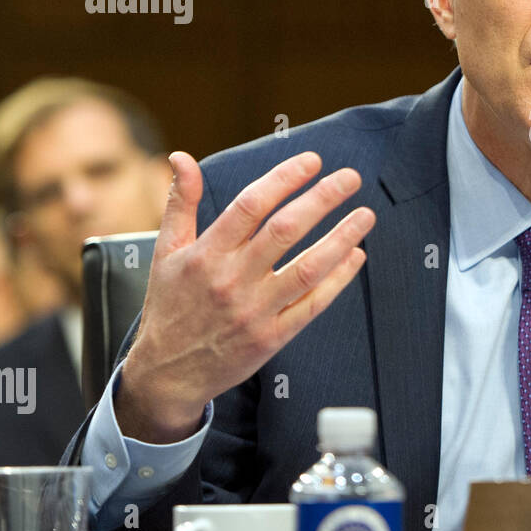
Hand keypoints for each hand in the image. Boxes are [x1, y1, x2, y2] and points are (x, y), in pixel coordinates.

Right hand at [115, 150, 374, 442]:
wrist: (167, 373)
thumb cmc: (170, 305)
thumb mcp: (164, 252)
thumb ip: (180, 202)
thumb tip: (181, 157)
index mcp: (206, 254)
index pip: (250, 205)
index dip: (284, 179)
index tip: (312, 161)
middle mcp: (232, 280)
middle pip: (285, 231)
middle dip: (322, 200)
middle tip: (350, 178)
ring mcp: (255, 311)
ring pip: (307, 268)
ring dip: (341, 239)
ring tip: (365, 215)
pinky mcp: (273, 337)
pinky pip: (313, 304)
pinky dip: (338, 279)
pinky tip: (355, 256)